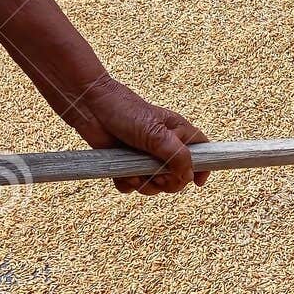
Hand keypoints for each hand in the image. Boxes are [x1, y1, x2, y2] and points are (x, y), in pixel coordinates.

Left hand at [71, 76, 209, 193]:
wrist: (90, 107)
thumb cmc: (125, 111)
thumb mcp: (157, 133)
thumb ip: (178, 156)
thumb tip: (188, 177)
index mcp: (178, 134)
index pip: (202, 152)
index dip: (203, 168)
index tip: (198, 183)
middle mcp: (164, 147)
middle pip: (178, 177)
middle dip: (168, 182)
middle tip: (157, 176)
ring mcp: (145, 157)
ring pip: (155, 185)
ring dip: (145, 184)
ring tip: (135, 172)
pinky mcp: (127, 165)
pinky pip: (133, 185)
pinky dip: (127, 183)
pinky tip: (122, 172)